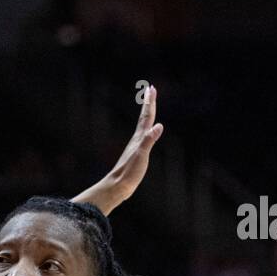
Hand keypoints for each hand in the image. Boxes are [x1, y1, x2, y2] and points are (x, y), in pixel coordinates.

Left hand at [93, 84, 163, 213]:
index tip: (152, 88)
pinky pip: (144, 137)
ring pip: (143, 126)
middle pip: (144, 118)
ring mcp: (136, 147)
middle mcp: (137, 140)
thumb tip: (159, 125)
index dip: (150, 103)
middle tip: (151, 90)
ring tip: (150, 107)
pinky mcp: (136, 155)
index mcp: (139, 138)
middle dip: (149, 104)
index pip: (147, 117)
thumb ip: (149, 140)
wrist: (117, 187)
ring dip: (147, 115)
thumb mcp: (142, 155)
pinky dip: (147, 130)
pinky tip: (147, 133)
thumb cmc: (129, 172)